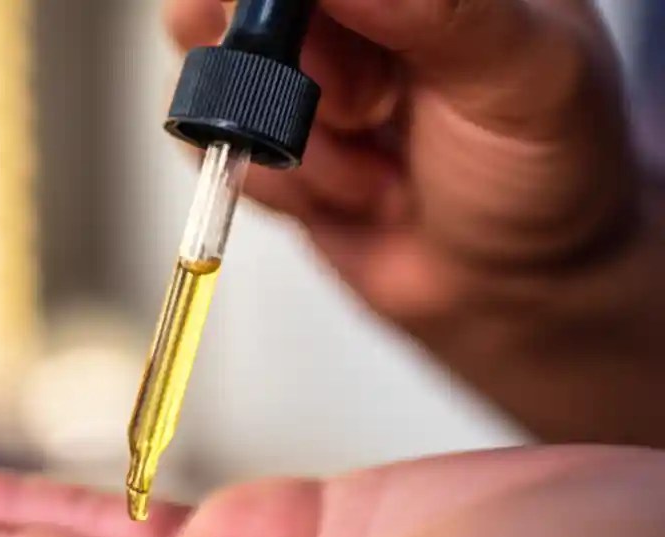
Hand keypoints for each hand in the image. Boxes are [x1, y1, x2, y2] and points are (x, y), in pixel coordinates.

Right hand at [167, 1, 664, 445]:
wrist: (517, 287)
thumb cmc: (547, 172)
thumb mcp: (524, 75)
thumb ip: (438, 7)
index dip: (281, 1)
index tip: (298, 39)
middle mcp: (346, 10)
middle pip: (236, 6)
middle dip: (297, 77)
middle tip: (373, 113)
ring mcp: (299, 69)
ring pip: (216, 79)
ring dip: (293, 145)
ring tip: (375, 168)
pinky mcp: (264, 136)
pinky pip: (210, 147)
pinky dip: (276, 187)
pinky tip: (350, 194)